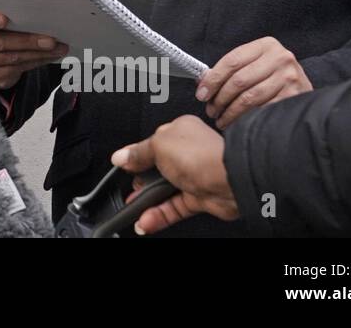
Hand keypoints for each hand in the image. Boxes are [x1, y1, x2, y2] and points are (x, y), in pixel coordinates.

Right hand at [0, 10, 68, 90]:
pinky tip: (49, 57)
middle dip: (27, 41)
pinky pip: (17, 70)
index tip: (5, 19)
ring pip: (11, 59)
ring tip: (57, 48)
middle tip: (50, 39)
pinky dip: (36, 62)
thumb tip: (35, 9)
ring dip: (37, 54)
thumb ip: (2, 14)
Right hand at [111, 115, 239, 233]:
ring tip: (133, 210)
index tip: (123, 166)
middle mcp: (187, 152)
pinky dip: (159, 215)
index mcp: (179, 131)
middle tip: (131, 188)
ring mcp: (194, 176)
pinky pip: (174, 207)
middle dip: (141, 181)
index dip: (137, 155)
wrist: (230, 180)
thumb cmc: (200, 154)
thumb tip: (120, 156)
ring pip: (164, 191)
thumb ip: (138, 152)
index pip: (152, 143)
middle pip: (157, 168)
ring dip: (148, 202)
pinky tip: (146, 220)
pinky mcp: (199, 198)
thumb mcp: (158, 144)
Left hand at [197, 36, 311, 129]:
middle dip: (220, 98)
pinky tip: (237, 124)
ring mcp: (289, 77)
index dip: (213, 79)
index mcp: (266, 45)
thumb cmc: (271, 74)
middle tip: (210, 110)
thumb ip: (231, 69)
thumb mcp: (253, 63)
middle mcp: (280, 58)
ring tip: (221, 119)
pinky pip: (263, 110)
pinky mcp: (294, 96)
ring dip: (230, 112)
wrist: (303, 85)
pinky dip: (246, 119)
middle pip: (239, 81)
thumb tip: (202, 82)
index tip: (201, 94)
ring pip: (249, 98)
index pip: (232, 61)